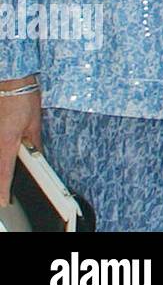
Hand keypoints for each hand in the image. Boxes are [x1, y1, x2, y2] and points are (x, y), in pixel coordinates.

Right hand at [0, 75, 41, 207]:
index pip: (3, 173)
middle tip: (3, 199)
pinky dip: (0, 157)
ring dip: (0, 169)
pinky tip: (4, 157)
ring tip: (3, 183)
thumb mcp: (34, 123)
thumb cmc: (23, 100)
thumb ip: (34, 143)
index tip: (4, 202)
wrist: (10, 81)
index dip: (3, 190)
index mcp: (6, 143)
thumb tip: (37, 157)